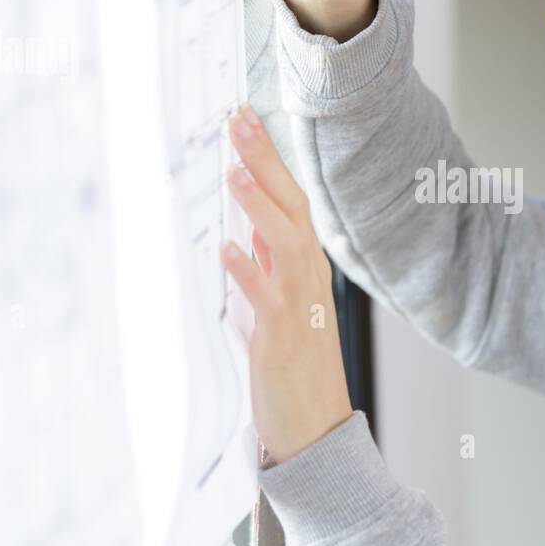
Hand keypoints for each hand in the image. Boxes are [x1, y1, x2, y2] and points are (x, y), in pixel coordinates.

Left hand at [220, 103, 352, 462]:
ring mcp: (297, 306)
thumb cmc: (298, 366)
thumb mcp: (281, 305)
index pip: (290, 198)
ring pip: (284, 243)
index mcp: (306, 266)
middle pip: (291, 207)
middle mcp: (307, 278)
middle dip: (264, 162)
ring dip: (260, 206)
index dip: (269, 158)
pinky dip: (247, 274)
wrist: (317, 427)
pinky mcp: (280, 339)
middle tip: (240, 120)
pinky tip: (227, 251)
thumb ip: (266, 270)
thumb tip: (245, 236)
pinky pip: (265, 301)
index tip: (246, 119)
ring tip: (235, 172)